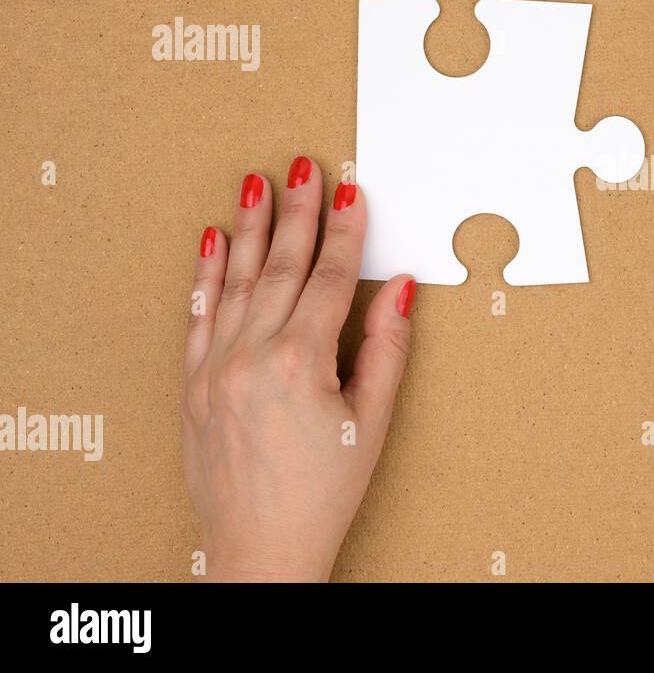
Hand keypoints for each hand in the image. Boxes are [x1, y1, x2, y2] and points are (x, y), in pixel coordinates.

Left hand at [183, 157, 414, 581]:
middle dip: (296, 212)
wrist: (260, 549)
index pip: (328, 278)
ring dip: (248, 229)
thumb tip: (398, 289)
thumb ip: (387, 348)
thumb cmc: (322, 494)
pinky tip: (212, 241)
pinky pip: (198, 315)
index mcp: (301, 363)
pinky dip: (206, 275)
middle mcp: (250, 357)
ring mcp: (215, 368)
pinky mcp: (193, 384)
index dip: (344, 232)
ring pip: (235, 281)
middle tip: (303, 166)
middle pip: (280, 267)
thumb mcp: (372, 422)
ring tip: (256, 186)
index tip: (350, 192)